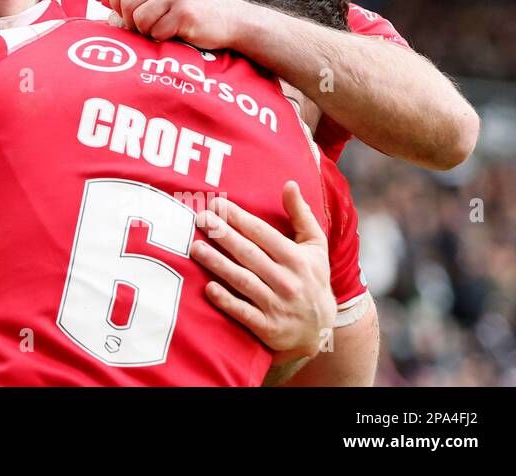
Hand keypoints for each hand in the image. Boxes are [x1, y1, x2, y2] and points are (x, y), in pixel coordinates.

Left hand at [103, 0, 243, 47]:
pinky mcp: (185, 13)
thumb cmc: (188, 7)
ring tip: (161, 28)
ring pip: (138, 19)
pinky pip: (156, 32)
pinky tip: (175, 32)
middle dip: (130, 21)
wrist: (228, 19)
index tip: (124, 12)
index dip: (114, 1)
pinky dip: (161, 38)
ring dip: (146, 31)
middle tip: (145, 27)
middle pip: (125, 3)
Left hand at [190, 182, 334, 360]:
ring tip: (195, 248)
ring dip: (219, 264)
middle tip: (201, 219)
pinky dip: (227, 301)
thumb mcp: (315, 247)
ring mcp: (277, 306)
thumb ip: (301, 215)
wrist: (320, 330)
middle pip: (250, 254)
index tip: (217, 203)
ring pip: (243, 281)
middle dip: (224, 235)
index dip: (239, 218)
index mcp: (297, 259)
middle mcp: (288, 281)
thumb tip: (290, 184)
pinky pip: (244, 313)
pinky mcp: (268, 328)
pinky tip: (208, 288)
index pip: (263, 234)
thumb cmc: (312, 279)